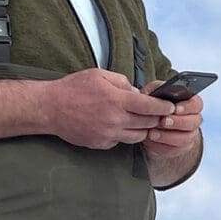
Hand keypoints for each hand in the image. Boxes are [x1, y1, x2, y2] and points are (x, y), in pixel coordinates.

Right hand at [40, 69, 176, 149]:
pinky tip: (119, 125)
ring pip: (137, 136)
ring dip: (142, 128)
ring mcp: (108, 134)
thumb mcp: (99, 75)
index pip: (150, 107)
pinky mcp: (101, 144)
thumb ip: (122, 82)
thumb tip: (138, 92)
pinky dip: (124, 134)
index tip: (170, 106)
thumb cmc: (73, 89)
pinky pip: (120, 141)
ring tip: (141, 120)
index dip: (164, 107)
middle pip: (147, 123)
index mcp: (117, 100)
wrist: (49, 108)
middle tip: (159, 113)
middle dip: (156, 118)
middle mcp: (115, 120)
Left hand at [142, 79, 204, 152]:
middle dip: (178, 122)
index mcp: (190, 103)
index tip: (175, 108)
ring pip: (185, 139)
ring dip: (168, 136)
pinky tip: (151, 140)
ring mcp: (189, 135)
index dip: (187, 107)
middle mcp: (193, 120)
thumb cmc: (153, 104)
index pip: (197, 104)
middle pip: (194, 122)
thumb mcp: (152, 92)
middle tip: (163, 121)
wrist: (150, 124)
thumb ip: (155, 90)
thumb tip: (154, 95)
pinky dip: (161, 146)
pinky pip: (174, 150)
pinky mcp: (180, 148)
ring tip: (152, 133)